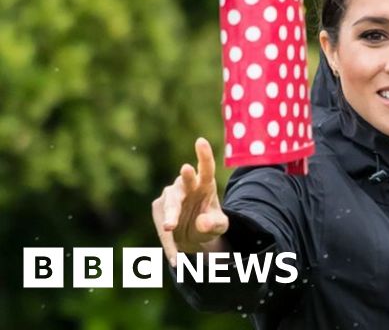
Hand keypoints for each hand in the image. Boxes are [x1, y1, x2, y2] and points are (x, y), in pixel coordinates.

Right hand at [152, 137, 229, 265]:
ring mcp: (170, 196)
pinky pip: (162, 227)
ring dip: (169, 220)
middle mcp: (186, 186)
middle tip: (181, 185)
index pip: (206, 168)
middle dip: (180, 191)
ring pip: (167, 207)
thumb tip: (202, 223)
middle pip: (181, 188)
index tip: (200, 140)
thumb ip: (215, 224)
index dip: (204, 154)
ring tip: (172, 234)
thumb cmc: (209, 223)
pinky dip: (169, 243)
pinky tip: (175, 258)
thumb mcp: (219, 226)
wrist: (194, 236)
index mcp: (205, 184)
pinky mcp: (158, 208)